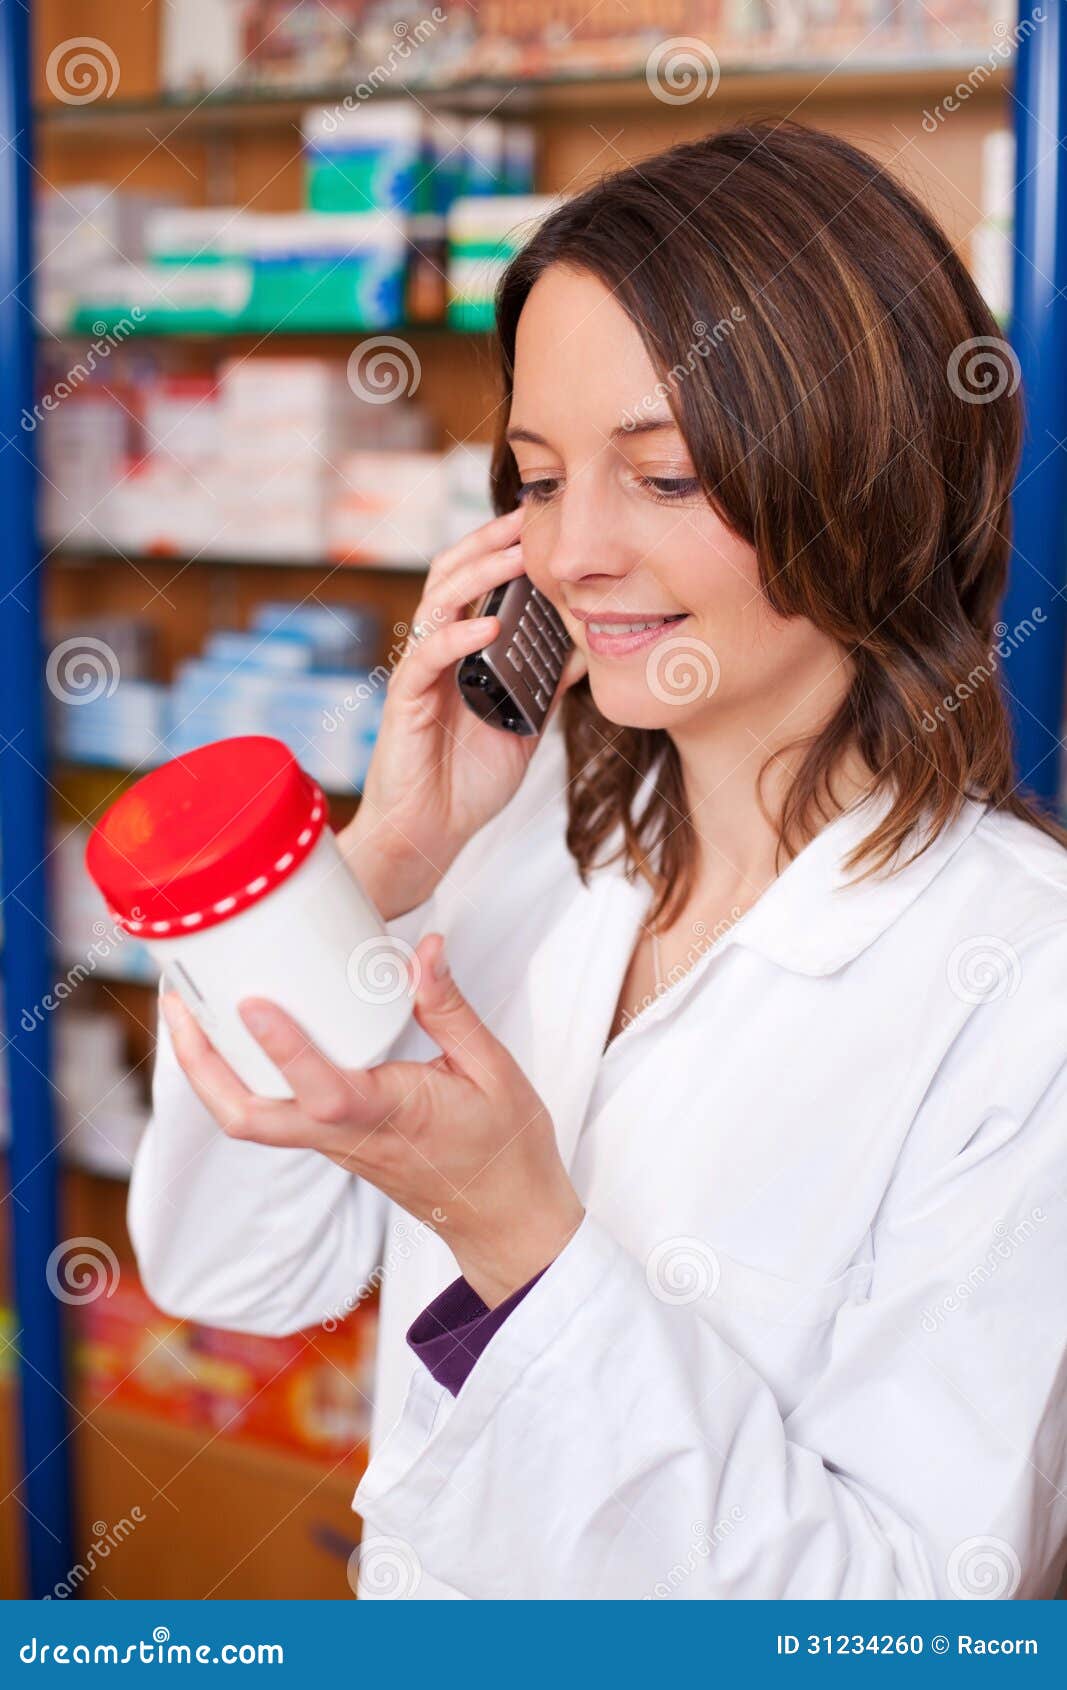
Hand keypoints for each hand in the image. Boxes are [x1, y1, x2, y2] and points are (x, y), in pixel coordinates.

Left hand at [160, 932, 584, 1307]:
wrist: (503, 1219)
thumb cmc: (504, 1148)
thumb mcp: (494, 1070)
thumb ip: (450, 1009)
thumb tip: (425, 949)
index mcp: (391, 1116)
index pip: (325, 1092)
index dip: (284, 1050)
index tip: (252, 1002)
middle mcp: (348, 1135)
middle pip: (250, 1119)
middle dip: (203, 1066)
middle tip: (180, 1003)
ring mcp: (333, 1144)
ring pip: (250, 1120)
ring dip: (209, 1072)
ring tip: (189, 1010)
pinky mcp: (331, 1141)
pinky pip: (270, 1114)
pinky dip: (238, 1077)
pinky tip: (235, 1036)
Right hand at [340, 506, 586, 920]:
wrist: (430, 832)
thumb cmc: (468, 781)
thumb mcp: (524, 725)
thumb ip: (544, 686)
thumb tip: (584, 649)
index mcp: (462, 652)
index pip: (476, 584)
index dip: (502, 551)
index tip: (542, 524)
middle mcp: (436, 653)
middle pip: (452, 576)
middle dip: (488, 544)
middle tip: (527, 519)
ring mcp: (418, 673)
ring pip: (438, 604)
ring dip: (477, 577)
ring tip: (514, 558)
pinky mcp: (405, 702)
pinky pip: (426, 659)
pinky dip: (457, 638)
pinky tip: (487, 626)